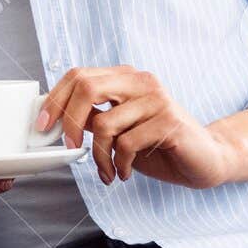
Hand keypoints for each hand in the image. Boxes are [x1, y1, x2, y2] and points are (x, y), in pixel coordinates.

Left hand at [39, 65, 233, 188]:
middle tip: (69, 148)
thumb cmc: (158, 145)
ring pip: (105, 124)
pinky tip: (126, 173)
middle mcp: (141, 81)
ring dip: (99, 157)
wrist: (206, 159)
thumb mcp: (118, 129)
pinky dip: (119, 164)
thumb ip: (91, 119)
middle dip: (68, 121)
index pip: (78, 75)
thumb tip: (54, 119)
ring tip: (107, 172)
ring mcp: (157, 99)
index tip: (42, 125)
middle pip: (87, 87)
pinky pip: (127, 144)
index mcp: (125, 78)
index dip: (55, 99)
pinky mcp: (169, 122)